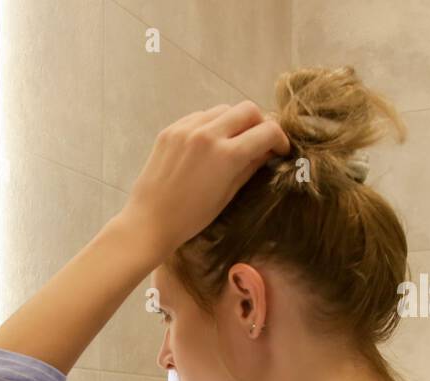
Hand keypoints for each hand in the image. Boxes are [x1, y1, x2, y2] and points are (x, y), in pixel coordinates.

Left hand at [122, 100, 289, 259]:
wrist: (149, 221)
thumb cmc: (191, 217)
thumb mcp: (228, 194)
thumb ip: (250, 166)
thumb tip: (267, 151)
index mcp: (227, 155)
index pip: (267, 131)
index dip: (280, 140)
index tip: (279, 150)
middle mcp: (208, 134)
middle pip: (248, 109)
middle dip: (260, 123)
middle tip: (259, 141)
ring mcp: (187, 129)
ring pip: (223, 109)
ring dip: (234, 121)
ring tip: (232, 141)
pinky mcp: (171, 130)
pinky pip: (200, 116)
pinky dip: (211, 124)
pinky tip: (208, 143)